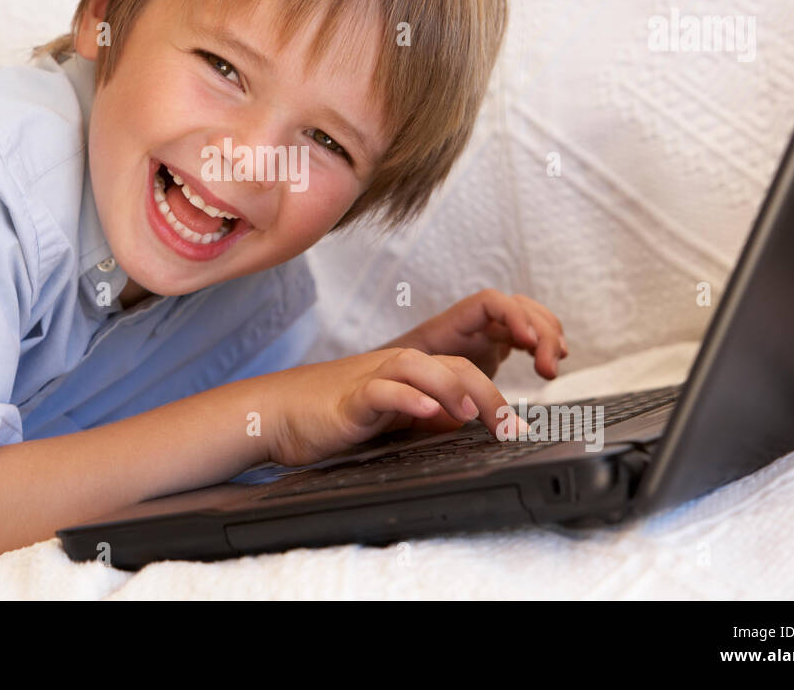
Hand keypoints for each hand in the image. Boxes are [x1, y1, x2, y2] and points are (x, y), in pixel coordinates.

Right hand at [259, 347, 529, 467]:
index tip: (517, 429)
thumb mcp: (387, 419)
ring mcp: (370, 379)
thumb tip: (458, 423)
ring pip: (418, 365)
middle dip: (487, 392)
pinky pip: (380, 390)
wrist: (276, 413)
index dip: (494, 395)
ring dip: (451, 387)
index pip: (462, 370)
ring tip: (473, 414)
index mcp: (408, 374)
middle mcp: (393, 369)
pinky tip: (427, 412)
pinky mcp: (348, 398)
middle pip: (450, 363)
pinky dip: (406, 398)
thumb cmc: (330, 416)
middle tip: (509, 427)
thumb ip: (422, 416)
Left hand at [388, 289, 567, 381]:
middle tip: (548, 370)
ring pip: (530, 317)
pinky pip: (530, 334)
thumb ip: (428, 383)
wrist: (399, 373)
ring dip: (549, 338)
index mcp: (453, 323)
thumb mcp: (411, 377)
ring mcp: (489, 330)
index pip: (489, 302)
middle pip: (519, 307)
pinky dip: (545, 345)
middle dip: (541, 333)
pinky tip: (549, 364)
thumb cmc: (401, 374)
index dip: (513, 316)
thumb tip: (443, 404)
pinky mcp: (498, 344)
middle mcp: (475, 321)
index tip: (527, 342)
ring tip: (551, 368)